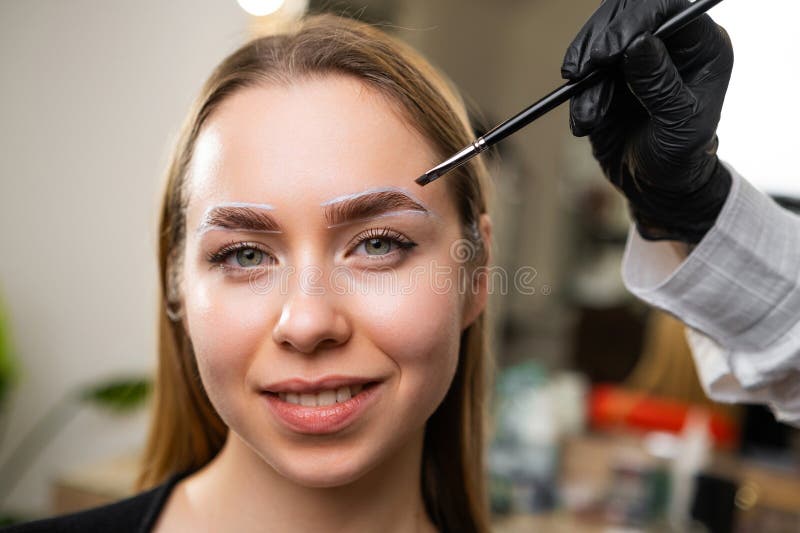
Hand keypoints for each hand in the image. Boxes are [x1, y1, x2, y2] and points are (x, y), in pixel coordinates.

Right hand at [562, 0, 733, 242]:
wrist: (653, 184)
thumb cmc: (680, 156)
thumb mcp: (678, 124)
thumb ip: (660, 83)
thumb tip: (639, 43)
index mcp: (700, 45)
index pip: (667, 8)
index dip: (635, 19)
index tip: (608, 50)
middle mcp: (667, 42)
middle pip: (625, 12)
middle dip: (599, 40)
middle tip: (584, 70)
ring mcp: (635, 56)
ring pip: (598, 37)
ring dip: (586, 74)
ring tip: (590, 115)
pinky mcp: (607, 73)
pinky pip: (583, 69)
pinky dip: (578, 94)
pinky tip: (585, 122)